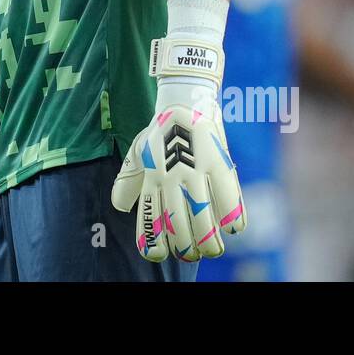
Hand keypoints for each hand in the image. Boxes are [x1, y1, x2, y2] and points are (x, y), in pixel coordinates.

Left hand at [112, 40, 246, 262]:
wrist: (185, 100)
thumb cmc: (161, 131)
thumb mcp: (139, 152)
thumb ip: (129, 181)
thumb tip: (120, 207)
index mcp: (152, 177)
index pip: (150, 218)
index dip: (153, 242)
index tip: (159, 254)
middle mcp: (171, 177)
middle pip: (179, 225)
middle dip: (185, 247)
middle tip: (192, 253)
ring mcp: (195, 170)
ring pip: (204, 218)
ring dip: (209, 241)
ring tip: (212, 248)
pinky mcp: (218, 161)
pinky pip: (229, 198)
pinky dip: (233, 218)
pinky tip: (233, 227)